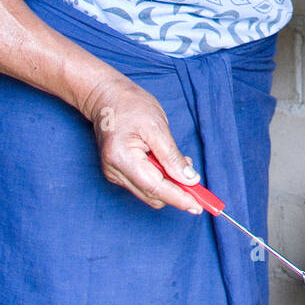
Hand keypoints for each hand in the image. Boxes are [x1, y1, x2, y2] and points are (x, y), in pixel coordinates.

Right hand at [82, 74, 203, 213]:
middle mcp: (114, 171)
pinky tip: (165, 162)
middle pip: (153, 195)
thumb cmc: (130, 106)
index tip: (198, 206)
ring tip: (178, 161)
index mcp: (122, 158)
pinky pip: (143, 184)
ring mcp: (113, 174)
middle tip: (194, 176)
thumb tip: (190, 179)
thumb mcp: (157, 127)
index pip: (155, 188)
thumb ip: (172, 156)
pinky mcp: (117, 173)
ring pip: (149, 192)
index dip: (179, 198)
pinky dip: (159, 179)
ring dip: (169, 184)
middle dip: (176, 191)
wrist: (106, 97)